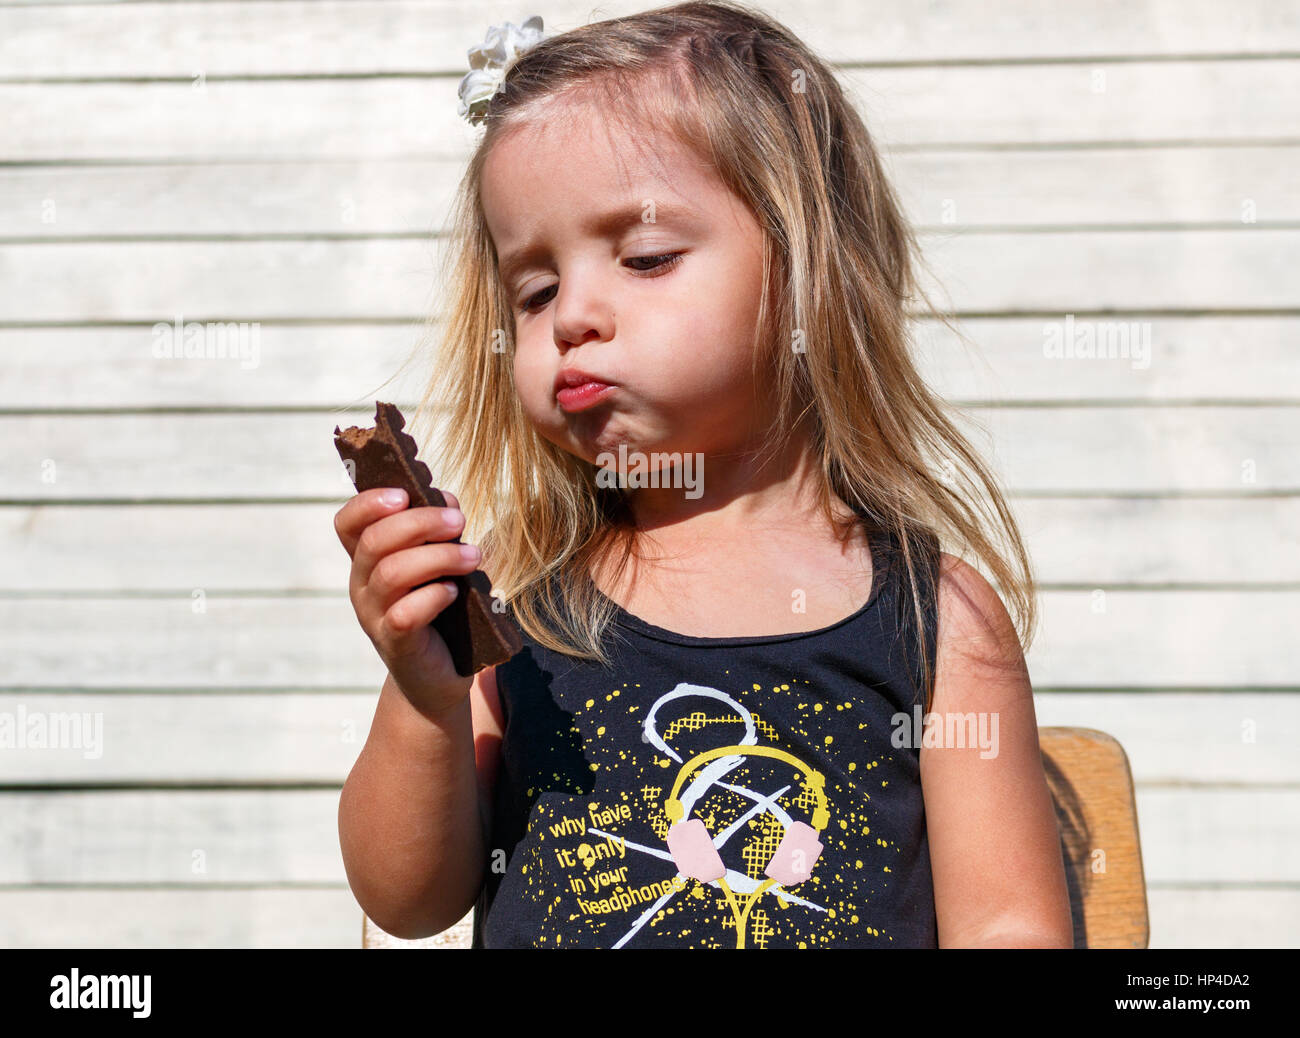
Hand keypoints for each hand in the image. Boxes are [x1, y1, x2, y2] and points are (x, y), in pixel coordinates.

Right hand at [333, 487, 480, 717]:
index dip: (368, 503)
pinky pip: (406, 613)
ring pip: (392, 573)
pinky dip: (434, 596)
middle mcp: (362, 585)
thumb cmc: (440, 610)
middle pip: (375, 541)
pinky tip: (455, 592)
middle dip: (420, 523)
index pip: (347, 523)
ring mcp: (374, 615)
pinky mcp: (395, 642)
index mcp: (367, 561)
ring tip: (474, 557)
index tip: (404, 493)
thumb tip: (447, 502)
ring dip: (439, 557)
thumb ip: (437, 532)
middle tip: (459, 521)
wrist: (437, 676)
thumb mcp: (437, 565)